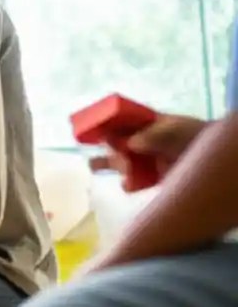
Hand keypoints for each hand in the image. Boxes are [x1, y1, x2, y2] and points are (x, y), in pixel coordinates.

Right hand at [89, 114, 207, 189]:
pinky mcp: (148, 179)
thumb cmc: (193, 135)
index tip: (98, 130)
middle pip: (114, 143)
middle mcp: (138, 141)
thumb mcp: (174, 129)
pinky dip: (127, 184)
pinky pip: (131, 183)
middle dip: (107, 147)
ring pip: (117, 163)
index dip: (105, 124)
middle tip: (108, 150)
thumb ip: (153, 135)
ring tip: (94, 166)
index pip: (117, 122)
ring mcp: (142, 161)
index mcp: (142, 124)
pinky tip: (129, 183)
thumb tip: (131, 144)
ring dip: (107, 164)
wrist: (211, 158)